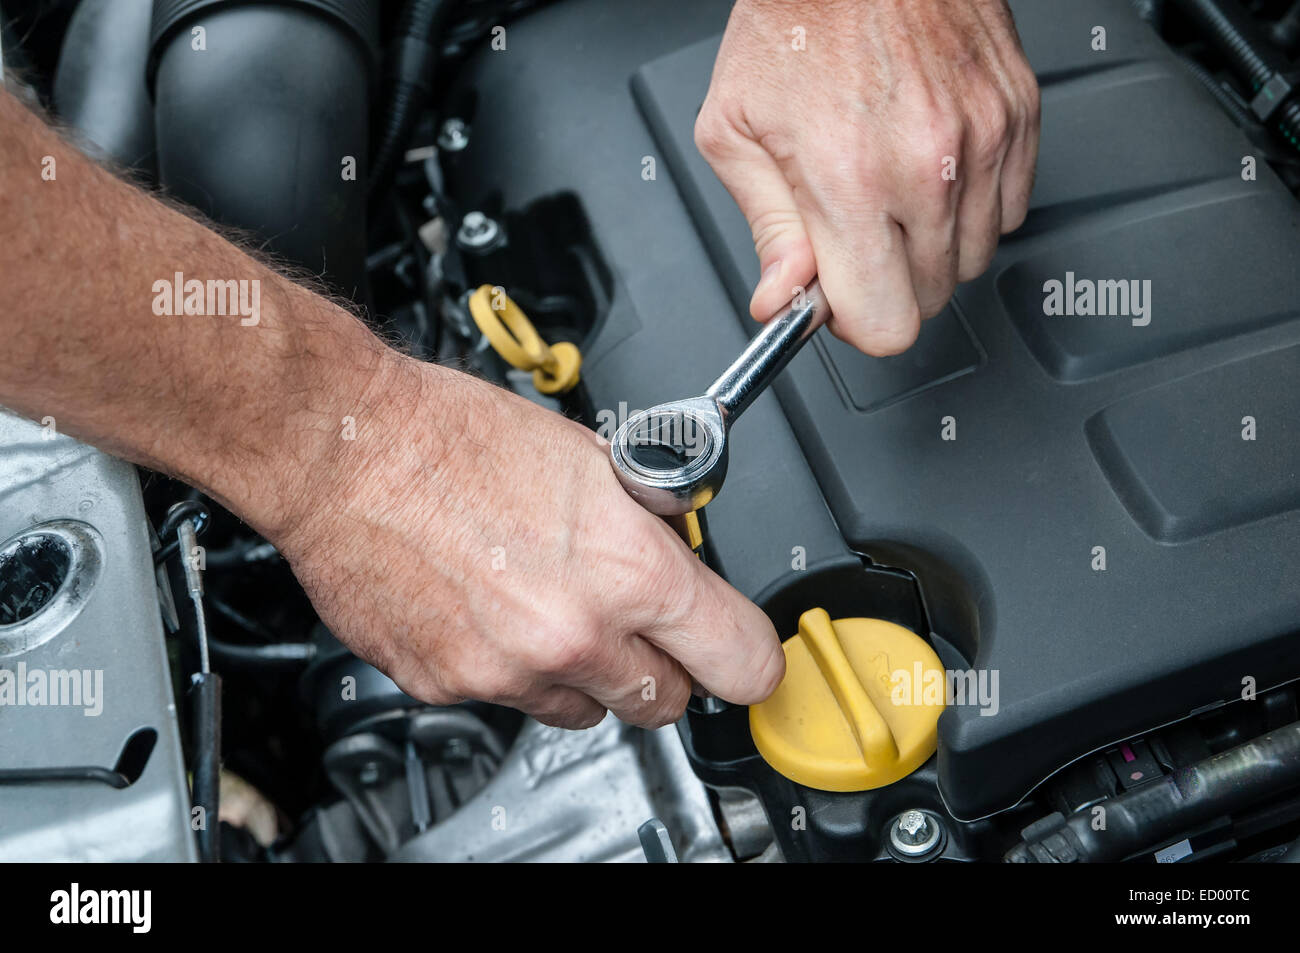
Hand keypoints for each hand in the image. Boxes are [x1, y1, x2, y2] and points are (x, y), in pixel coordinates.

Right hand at [275, 356, 784, 728]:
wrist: (347, 452)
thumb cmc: (455, 438)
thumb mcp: (592, 458)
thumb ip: (649, 522)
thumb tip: (679, 551)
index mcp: (629, 569)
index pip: (740, 659)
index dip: (749, 660)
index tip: (743, 658)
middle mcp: (575, 633)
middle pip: (667, 703)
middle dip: (664, 670)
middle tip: (639, 629)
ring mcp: (508, 671)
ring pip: (585, 711)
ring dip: (584, 675)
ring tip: (545, 606)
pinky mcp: (448, 687)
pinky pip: (508, 701)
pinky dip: (509, 670)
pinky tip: (487, 610)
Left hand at [697, 0, 1039, 355]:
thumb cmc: (793, 24)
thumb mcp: (736, 132)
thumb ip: (767, 230)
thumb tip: (783, 302)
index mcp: (850, 181)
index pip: (884, 323)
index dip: (855, 322)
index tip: (840, 298)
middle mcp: (927, 167)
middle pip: (930, 299)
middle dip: (889, 281)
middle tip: (856, 232)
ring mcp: (984, 140)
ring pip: (974, 259)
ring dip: (932, 245)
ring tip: (892, 188)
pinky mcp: (1020, 114)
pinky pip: (1012, 208)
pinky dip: (974, 204)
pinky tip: (932, 166)